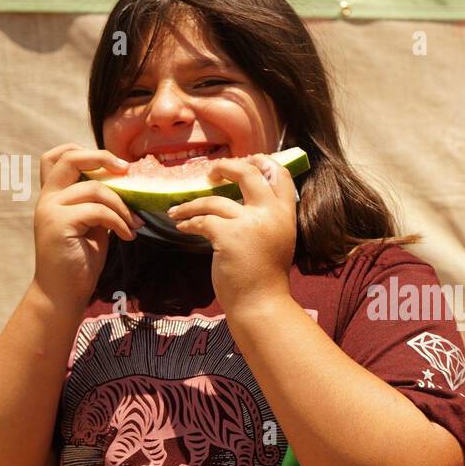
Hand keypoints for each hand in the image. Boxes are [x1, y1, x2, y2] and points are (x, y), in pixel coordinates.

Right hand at [31, 144, 141, 310]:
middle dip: (102, 157)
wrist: (62, 293)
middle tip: (128, 171)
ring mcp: (50, 209)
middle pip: (70, 158)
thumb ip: (98, 202)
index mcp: (53, 195)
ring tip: (134, 224)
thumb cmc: (79, 260)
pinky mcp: (58, 224)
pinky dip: (118, 221)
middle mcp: (47, 198)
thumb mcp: (92, 224)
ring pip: (94, 188)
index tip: (115, 165)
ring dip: (122, 205)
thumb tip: (125, 183)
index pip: (58, 156)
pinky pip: (98, 211)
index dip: (86, 151)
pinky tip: (127, 235)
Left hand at [167, 155, 297, 313]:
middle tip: (212, 172)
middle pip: (248, 172)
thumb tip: (246, 199)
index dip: (261, 161)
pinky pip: (201, 220)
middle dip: (226, 166)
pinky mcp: (227, 236)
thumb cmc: (266, 277)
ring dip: (192, 203)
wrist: (261, 304)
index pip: (279, 174)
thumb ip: (267, 218)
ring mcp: (249, 224)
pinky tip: (182, 226)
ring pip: (214, 199)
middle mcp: (270, 214)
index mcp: (285, 215)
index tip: (245, 161)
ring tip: (179, 210)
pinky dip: (188, 222)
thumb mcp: (278, 240)